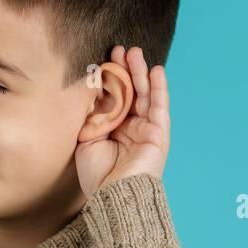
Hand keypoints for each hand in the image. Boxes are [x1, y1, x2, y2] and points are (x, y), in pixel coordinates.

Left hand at [74, 45, 170, 197]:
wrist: (112, 198)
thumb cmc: (97, 176)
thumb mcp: (87, 139)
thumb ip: (91, 116)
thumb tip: (91, 89)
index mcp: (113, 130)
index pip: (113, 98)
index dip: (109, 79)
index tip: (100, 60)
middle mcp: (131, 128)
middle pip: (130, 92)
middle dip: (124, 70)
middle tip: (118, 49)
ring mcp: (146, 130)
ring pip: (144, 95)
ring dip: (139, 72)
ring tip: (134, 52)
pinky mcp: (159, 134)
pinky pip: (160, 106)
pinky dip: (158, 88)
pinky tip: (156, 71)